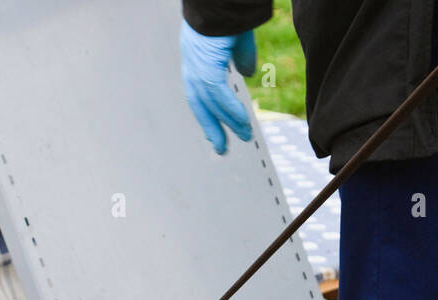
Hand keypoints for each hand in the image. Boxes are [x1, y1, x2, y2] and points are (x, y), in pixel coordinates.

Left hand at [180, 20, 256, 154]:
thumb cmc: (229, 10)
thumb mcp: (236, 39)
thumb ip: (240, 58)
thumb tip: (246, 74)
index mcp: (195, 57)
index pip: (199, 91)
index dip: (207, 111)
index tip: (216, 128)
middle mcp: (191, 62)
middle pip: (199, 102)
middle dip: (211, 126)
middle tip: (221, 148)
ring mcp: (195, 64)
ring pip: (210, 102)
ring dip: (228, 121)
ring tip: (243, 136)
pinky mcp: (206, 64)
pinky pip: (218, 95)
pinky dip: (230, 110)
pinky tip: (242, 122)